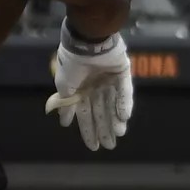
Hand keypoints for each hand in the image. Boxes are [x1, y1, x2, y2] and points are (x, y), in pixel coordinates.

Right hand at [46, 26, 132, 149]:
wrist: (87, 42)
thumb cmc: (72, 63)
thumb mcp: (64, 86)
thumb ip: (66, 104)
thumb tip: (64, 122)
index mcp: (81, 89)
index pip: (85, 114)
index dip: (88, 130)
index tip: (93, 147)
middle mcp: (96, 86)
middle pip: (101, 112)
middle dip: (104, 129)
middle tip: (109, 146)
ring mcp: (110, 79)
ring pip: (113, 104)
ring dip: (115, 119)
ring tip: (119, 134)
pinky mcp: (123, 72)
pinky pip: (125, 91)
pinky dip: (124, 103)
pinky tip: (124, 117)